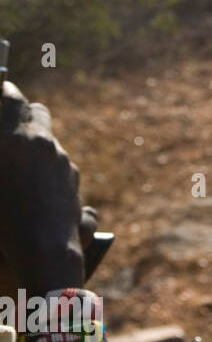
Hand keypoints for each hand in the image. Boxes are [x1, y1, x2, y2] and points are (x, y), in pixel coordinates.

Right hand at [0, 81, 86, 296]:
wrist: (39, 253)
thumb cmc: (2, 220)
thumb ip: (2, 145)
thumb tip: (7, 141)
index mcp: (15, 138)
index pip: (11, 98)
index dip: (4, 91)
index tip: (2, 88)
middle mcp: (44, 144)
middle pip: (37, 111)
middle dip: (23, 111)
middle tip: (9, 118)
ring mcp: (62, 162)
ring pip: (49, 140)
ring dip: (34, 142)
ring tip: (17, 159)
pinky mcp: (73, 182)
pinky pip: (58, 164)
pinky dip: (46, 166)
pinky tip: (32, 185)